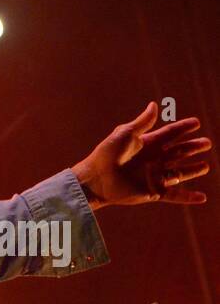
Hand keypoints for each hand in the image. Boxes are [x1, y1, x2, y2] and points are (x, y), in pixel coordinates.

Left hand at [71, 101, 210, 208]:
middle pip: (179, 152)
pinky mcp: (153, 192)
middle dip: (193, 147)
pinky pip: (175, 195)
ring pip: (180, 172)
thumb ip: (142, 122)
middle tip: (207, 143)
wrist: (96, 179)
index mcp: (148, 144)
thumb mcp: (125, 134)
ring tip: (206, 167)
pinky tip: (202, 198)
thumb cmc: (107, 155)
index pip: (170, 133)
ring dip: (193, 170)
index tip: (196, 122)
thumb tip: (154, 105)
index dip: (183, 128)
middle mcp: (154, 159)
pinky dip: (188, 197)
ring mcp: (155, 176)